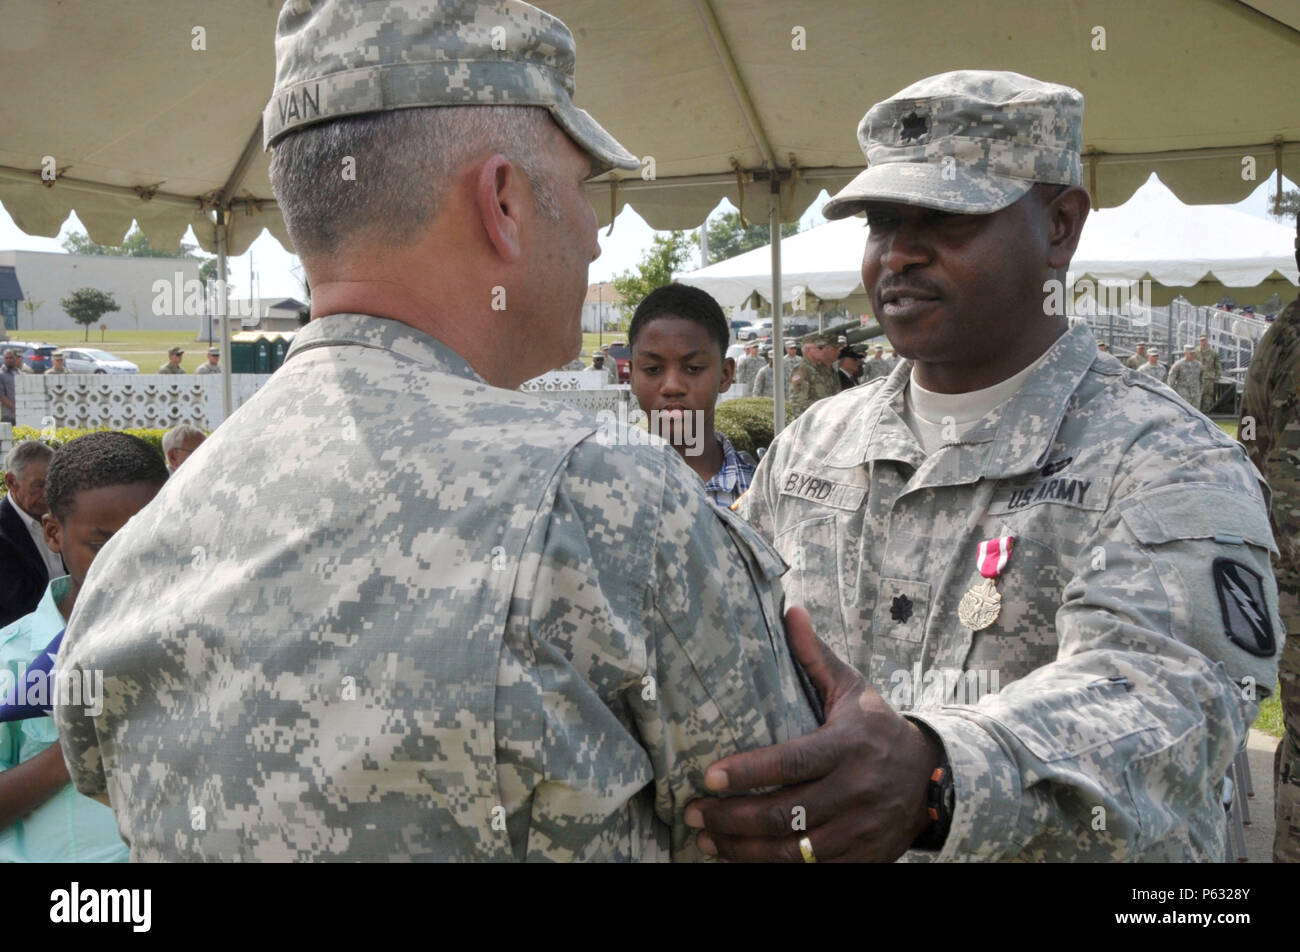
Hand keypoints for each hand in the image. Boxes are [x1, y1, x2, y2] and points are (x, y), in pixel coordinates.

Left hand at [683, 606, 940, 861]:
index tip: (708, 776)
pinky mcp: (864, 856)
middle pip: (785, 813)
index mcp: (848, 745)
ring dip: (743, 848)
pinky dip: (772, 866)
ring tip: (705, 840)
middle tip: (693, 813)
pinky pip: (813, 869)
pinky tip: (740, 857)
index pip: (792, 763)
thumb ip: (815, 656)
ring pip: (794, 850)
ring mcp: (861, 828)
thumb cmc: (877, 725)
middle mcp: (856, 790)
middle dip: (731, 818)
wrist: (932, 776)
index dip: (749, 773)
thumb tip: (790, 610)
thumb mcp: (852, 687)